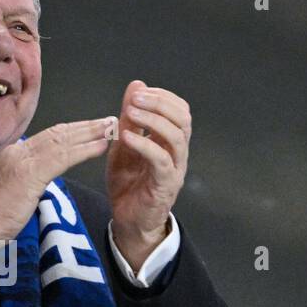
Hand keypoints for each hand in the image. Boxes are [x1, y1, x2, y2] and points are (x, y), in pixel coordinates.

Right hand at [0, 117, 114, 244]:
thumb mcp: (12, 189)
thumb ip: (27, 177)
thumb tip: (43, 174)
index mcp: (14, 154)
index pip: (49, 136)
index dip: (73, 129)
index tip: (93, 126)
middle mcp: (18, 151)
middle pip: (58, 132)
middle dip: (86, 126)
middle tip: (110, 120)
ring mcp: (23, 161)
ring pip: (63, 140)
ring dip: (90, 133)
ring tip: (111, 128)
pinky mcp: (29, 174)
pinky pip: (62, 157)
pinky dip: (84, 150)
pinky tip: (101, 146)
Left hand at [107, 80, 189, 268]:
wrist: (127, 221)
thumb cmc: (128, 184)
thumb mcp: (123, 144)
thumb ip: (130, 118)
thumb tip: (136, 85)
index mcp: (170, 141)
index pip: (179, 109)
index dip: (161, 96)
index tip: (138, 91)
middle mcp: (178, 153)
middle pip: (183, 118)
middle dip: (159, 103)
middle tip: (135, 98)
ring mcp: (174, 169)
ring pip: (176, 136)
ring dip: (153, 119)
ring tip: (130, 111)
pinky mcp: (165, 185)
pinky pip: (161, 160)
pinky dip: (144, 144)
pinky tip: (127, 137)